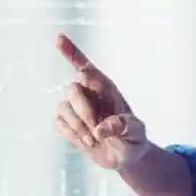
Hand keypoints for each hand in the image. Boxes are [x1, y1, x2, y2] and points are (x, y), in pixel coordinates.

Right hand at [53, 32, 148, 170]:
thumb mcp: (137, 132)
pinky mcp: (68, 122)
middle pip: (72, 90)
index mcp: (106, 88)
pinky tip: (86, 141)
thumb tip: (102, 129)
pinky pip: (59, 122)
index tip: (58, 38)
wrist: (125, 156)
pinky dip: (72, 134)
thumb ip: (124, 126)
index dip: (71, 51)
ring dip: (78, 127)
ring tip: (95, 140)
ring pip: (63, 107)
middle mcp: (89, 94)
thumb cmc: (134, 138)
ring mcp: (77, 108)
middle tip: (98, 132)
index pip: (85, 65)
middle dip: (84, 112)